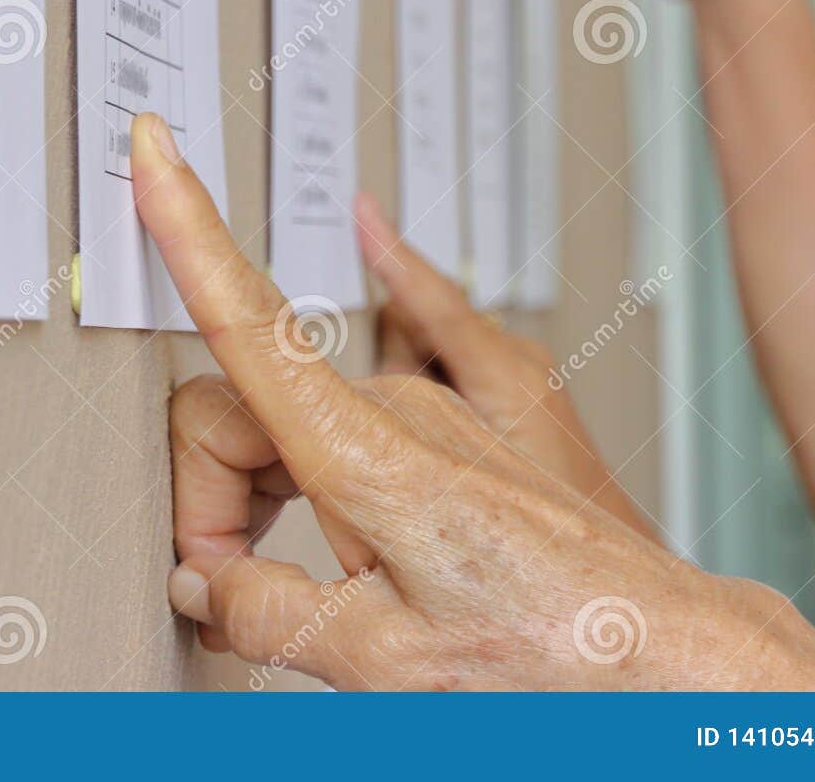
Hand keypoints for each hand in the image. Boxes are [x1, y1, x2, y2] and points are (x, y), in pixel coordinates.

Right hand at [132, 112, 814, 690]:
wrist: (659, 645)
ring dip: (272, 502)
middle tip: (237, 594)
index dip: (188, 231)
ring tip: (322, 586)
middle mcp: (400, 407)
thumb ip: (265, 612)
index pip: (245, 321)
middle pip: (239, 412)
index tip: (155, 150)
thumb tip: (206, 584)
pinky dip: (316, 464)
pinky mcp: (462, 419)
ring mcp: (436, 406)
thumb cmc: (550, 651)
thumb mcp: (382, 664)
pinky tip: (319, 483)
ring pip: (294, 418)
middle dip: (213, 505)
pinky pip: (352, 404)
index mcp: (368, 455)